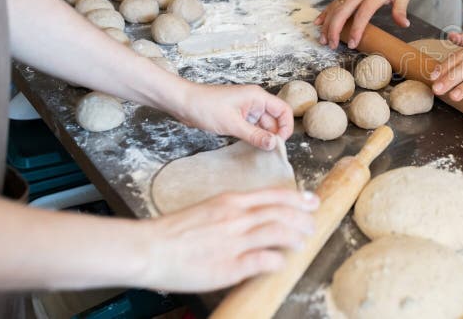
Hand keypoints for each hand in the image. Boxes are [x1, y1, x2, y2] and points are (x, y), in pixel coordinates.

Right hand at [142, 188, 318, 291]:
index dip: (297, 198)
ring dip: (295, 237)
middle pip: (281, 212)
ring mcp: (234, 241)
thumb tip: (253, 217)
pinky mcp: (229, 266)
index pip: (273, 196)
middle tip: (313, 223)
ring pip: (277, 232)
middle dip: (302, 218)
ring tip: (303, 242)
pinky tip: (281, 262)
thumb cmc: (173, 232)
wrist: (148, 248)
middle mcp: (236, 218)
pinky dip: (277, 260)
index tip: (312, 200)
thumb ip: (232, 212)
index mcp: (230, 202)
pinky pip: (263, 260)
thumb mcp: (208, 209)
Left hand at [174, 83, 293, 149]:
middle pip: (274, 119)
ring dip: (262, 137)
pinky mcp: (237, 116)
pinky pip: (252, 127)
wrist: (183, 103)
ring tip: (260, 151)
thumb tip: (273, 144)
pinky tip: (251, 146)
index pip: (283, 110)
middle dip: (273, 135)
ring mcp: (246, 109)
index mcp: (258, 97)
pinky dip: (253, 136)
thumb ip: (255, 135)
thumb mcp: (232, 124)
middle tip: (269, 151)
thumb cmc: (205, 107)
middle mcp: (255, 102)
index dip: (286, 127)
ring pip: (263, 125)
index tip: (279, 142)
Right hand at [315, 0, 411, 48]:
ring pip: (334, 9)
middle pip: (342, 13)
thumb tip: (404, 25)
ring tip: (324, 40)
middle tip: (332, 45)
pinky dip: (324, 13)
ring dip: (327, 25)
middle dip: (334, 30)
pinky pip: (333, 3)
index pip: (362, 15)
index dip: (356, 30)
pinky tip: (318, 23)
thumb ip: (400, 10)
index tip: (352, 43)